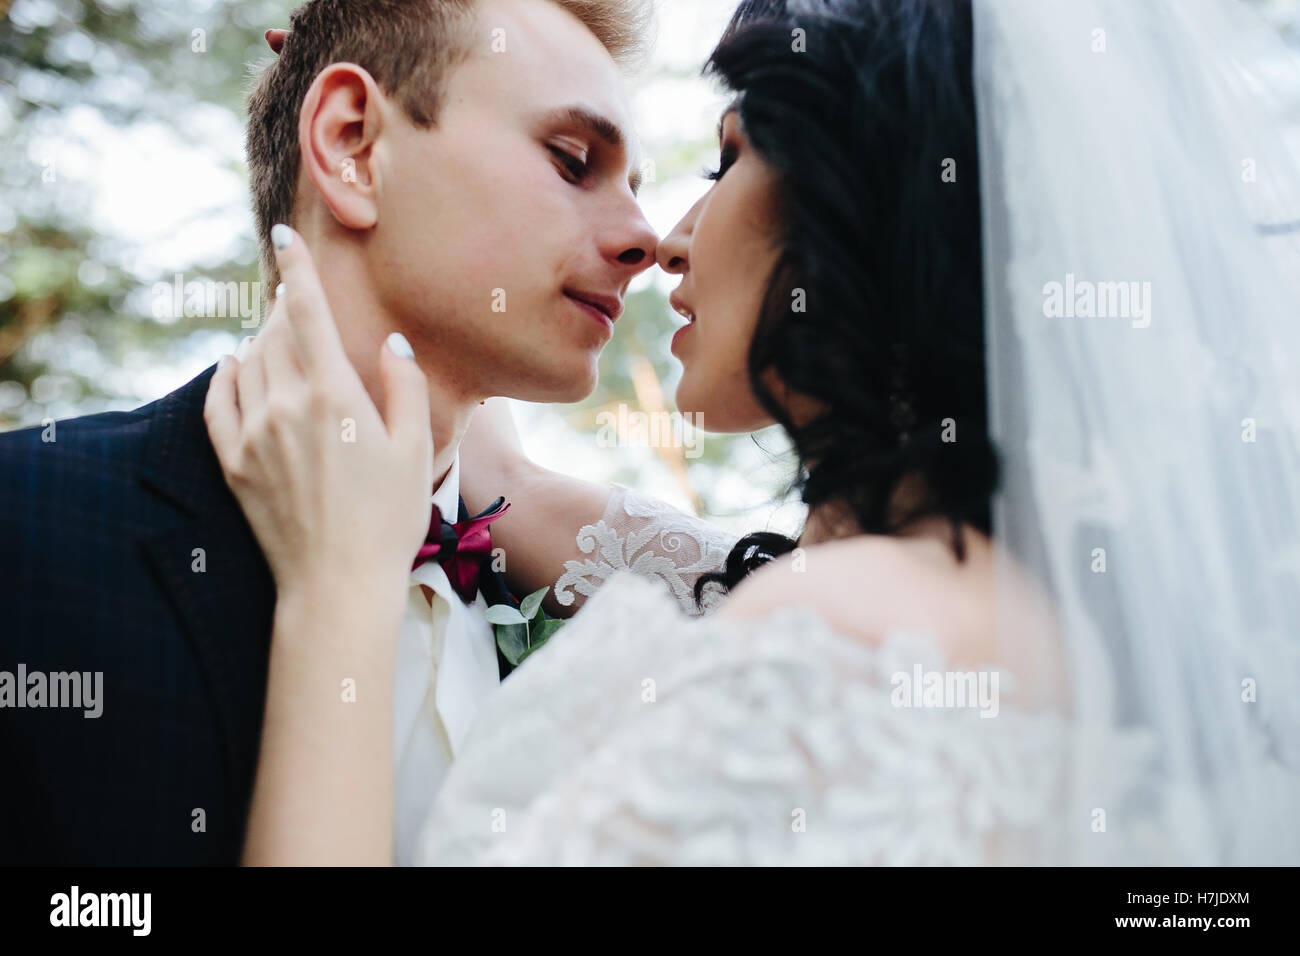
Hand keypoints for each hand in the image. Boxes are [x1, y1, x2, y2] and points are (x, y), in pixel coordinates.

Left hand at [203, 225, 432, 608]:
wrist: (337, 584)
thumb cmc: (388, 519)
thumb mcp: (416, 450)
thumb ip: (404, 388)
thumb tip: (391, 344)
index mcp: (335, 396)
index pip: (308, 313)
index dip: (297, 269)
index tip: (284, 236)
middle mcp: (286, 406)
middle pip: (275, 334)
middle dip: (284, 309)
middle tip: (296, 302)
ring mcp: (254, 435)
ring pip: (248, 363)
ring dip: (261, 340)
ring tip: (277, 336)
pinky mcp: (234, 464)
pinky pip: (217, 403)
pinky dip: (224, 377)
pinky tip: (231, 368)